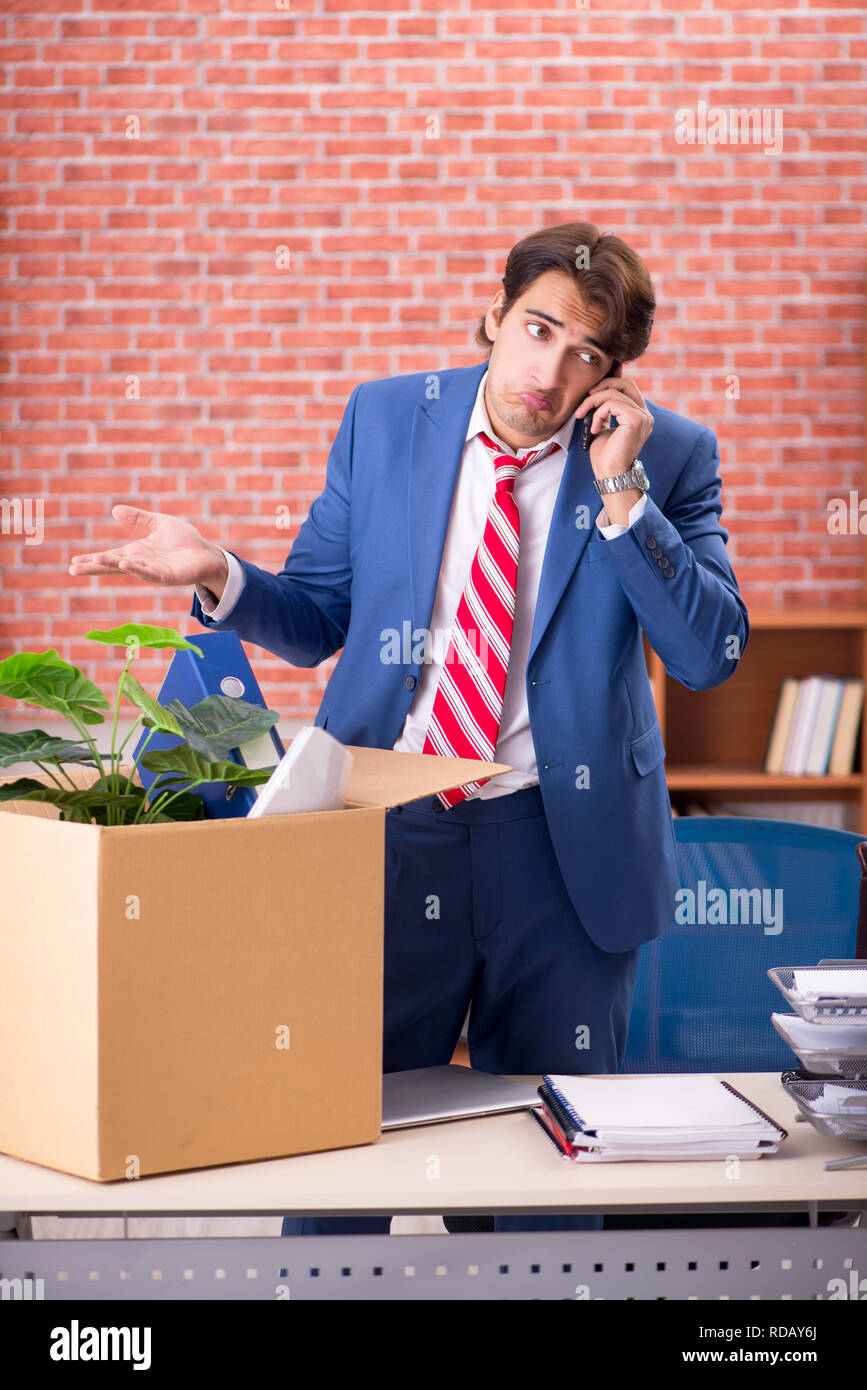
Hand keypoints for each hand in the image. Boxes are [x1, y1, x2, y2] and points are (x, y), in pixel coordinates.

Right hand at [68, 505, 228, 594]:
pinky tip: (124, 564)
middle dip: (94, 567)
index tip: (73, 562)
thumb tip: (114, 510)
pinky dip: (137, 568)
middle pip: (112, 566)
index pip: (109, 556)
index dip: (92, 559)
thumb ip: (138, 518)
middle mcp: (140, 563)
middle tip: (73, 570)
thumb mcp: (158, 523)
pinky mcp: (166, 576)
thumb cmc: (184, 540)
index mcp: (136, 552)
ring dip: (111, 566)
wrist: (206, 553)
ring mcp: (152, 571)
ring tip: (95, 562)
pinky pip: (149, 573)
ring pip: (128, 569)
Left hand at [574, 364, 653, 479]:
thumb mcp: (603, 426)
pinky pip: (612, 404)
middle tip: (586, 396)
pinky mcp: (636, 420)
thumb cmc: (605, 456)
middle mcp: (645, 415)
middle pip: (626, 383)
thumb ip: (606, 410)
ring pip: (614, 393)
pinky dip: (598, 413)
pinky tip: (593, 428)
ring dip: (593, 402)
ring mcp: (642, 417)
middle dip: (603, 385)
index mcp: (639, 416)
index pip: (628, 387)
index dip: (610, 382)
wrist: (609, 474)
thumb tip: (597, 392)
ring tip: (582, 415)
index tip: (591, 392)